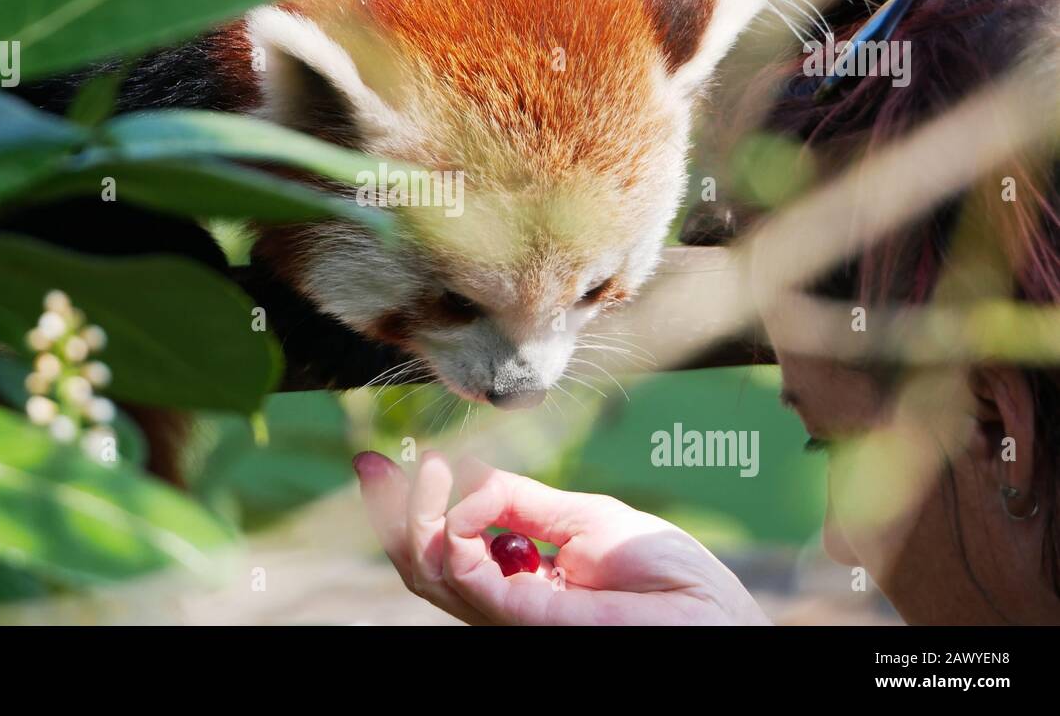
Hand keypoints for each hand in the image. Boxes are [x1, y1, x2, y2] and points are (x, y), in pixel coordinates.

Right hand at [353, 450, 769, 624]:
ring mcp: (512, 618)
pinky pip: (469, 584)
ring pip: (431, 579)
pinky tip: (450, 508)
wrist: (710, 611)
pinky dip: (450, 542)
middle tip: (368, 464)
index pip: (444, 550)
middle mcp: (504, 604)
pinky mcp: (530, 621)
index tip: (393, 459)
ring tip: (424, 472)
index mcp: (516, 580)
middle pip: (423, 568)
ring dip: (414, 520)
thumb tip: (462, 476)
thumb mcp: (580, 518)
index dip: (408, 508)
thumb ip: (519, 501)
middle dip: (389, 514)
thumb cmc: (662, 572)